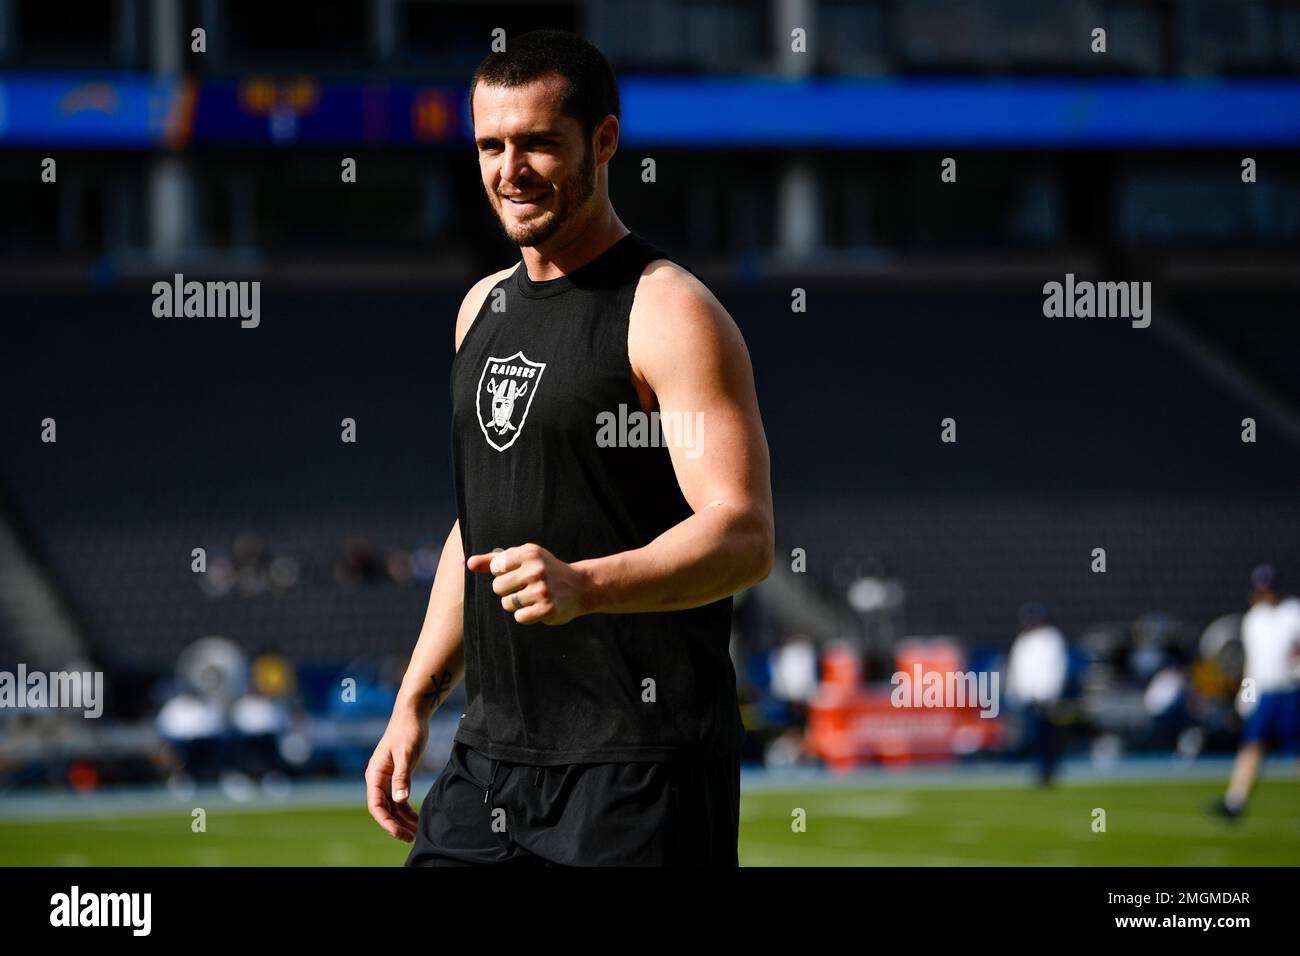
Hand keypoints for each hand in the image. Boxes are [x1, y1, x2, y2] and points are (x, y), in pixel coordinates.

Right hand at [365, 709, 427, 841]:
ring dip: (402, 820)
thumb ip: (402, 776)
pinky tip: (417, 819)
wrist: (413, 714)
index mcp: (375, 774)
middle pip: (384, 809)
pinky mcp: (397, 776)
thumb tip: (400, 799)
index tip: (399, 833)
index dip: (386, 822)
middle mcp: (378, 779)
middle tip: (411, 838)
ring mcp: (387, 778)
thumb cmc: (408, 731)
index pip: (376, 805)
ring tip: (416, 832)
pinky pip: (399, 799)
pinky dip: (407, 810)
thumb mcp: (406, 753)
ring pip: (392, 806)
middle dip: (396, 825)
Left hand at [466, 543, 588, 625]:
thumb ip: (493, 561)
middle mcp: (536, 569)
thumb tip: (469, 564)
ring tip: (533, 598)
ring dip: (517, 605)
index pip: (495, 568)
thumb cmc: (544, 570)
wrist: (579, 586)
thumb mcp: (522, 559)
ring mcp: (542, 589)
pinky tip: (538, 608)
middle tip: (526, 588)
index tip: (519, 574)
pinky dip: (526, 616)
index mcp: (528, 552)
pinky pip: (519, 617)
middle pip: (498, 587)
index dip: (504, 574)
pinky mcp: (547, 608)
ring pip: (507, 604)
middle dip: (508, 591)